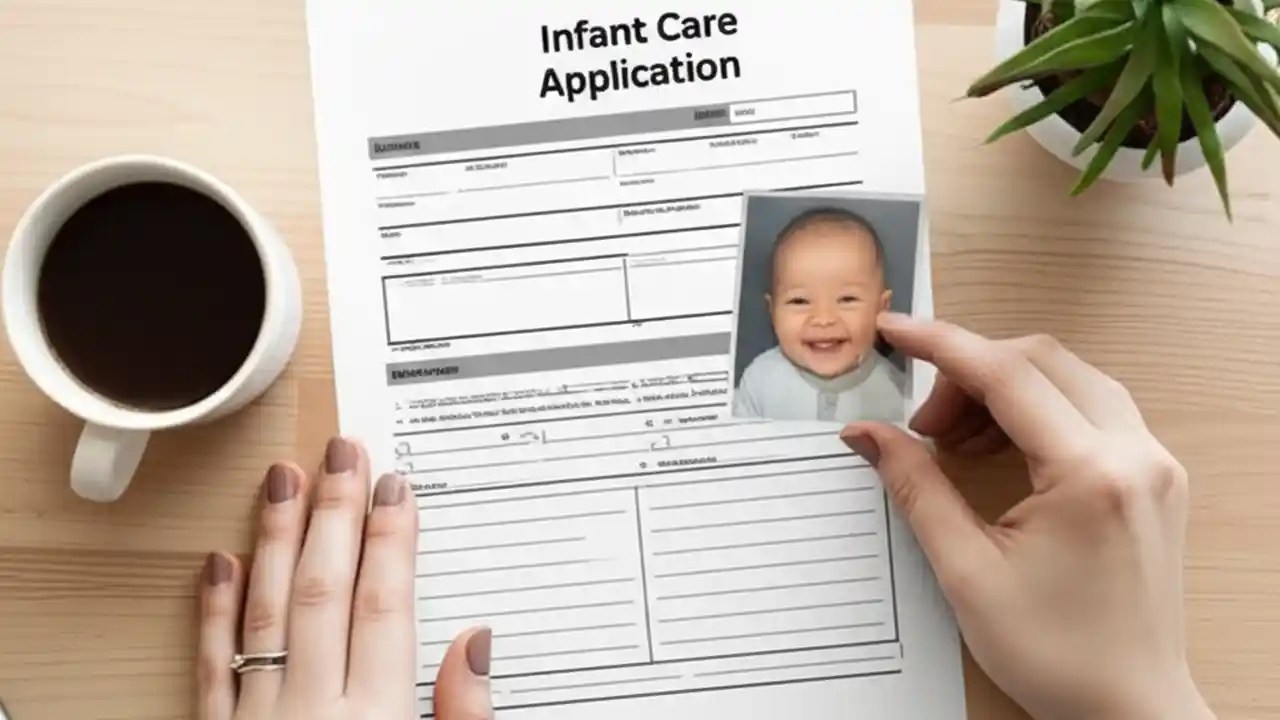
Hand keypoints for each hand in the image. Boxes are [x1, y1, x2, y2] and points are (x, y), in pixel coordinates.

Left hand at [195, 437, 492, 719]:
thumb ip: (463, 715)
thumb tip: (476, 642)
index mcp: (377, 717)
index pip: (385, 608)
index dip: (391, 541)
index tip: (394, 489)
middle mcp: (313, 711)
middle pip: (325, 593)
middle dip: (335, 515)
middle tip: (342, 454)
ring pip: (267, 613)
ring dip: (276, 540)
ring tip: (285, 480)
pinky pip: (214, 665)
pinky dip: (216, 611)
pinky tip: (222, 561)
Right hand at [840, 313, 1213, 719]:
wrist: (1130, 709)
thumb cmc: (1058, 655)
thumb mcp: (967, 571)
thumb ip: (916, 487)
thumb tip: (866, 433)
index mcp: (1092, 475)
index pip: (1008, 375)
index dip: (941, 345)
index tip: (894, 332)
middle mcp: (1136, 455)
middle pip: (1043, 361)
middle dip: (970, 372)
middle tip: (923, 423)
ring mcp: (1154, 464)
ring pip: (1071, 378)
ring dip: (1005, 389)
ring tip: (954, 441)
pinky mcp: (1154, 478)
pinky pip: (1094, 410)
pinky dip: (1039, 411)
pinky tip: (999, 448)